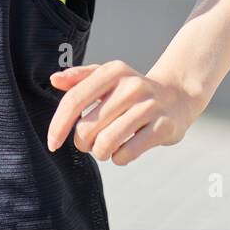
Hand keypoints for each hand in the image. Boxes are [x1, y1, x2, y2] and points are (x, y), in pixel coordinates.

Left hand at [46, 60, 198, 165]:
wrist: (177, 96)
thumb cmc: (132, 91)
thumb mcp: (108, 77)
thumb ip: (79, 78)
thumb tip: (54, 79)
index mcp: (113, 71)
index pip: (74, 100)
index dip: (58, 125)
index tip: (52, 144)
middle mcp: (131, 85)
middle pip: (86, 128)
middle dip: (83, 143)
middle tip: (92, 142)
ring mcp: (149, 105)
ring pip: (105, 144)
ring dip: (100, 152)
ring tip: (107, 147)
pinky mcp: (163, 126)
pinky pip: (126, 153)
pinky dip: (119, 158)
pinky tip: (124, 150)